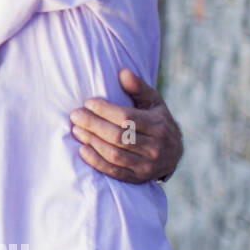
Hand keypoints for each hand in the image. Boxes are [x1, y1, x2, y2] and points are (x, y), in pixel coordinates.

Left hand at [69, 69, 183, 182]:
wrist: (174, 154)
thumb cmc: (159, 122)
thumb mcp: (154, 103)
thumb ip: (138, 88)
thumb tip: (123, 72)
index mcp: (158, 125)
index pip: (127, 118)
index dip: (105, 110)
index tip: (88, 103)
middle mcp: (155, 146)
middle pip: (118, 136)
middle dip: (93, 125)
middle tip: (75, 115)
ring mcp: (147, 164)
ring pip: (114, 154)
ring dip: (92, 141)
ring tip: (76, 130)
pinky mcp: (138, 178)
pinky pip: (114, 171)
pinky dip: (96, 162)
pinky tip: (83, 150)